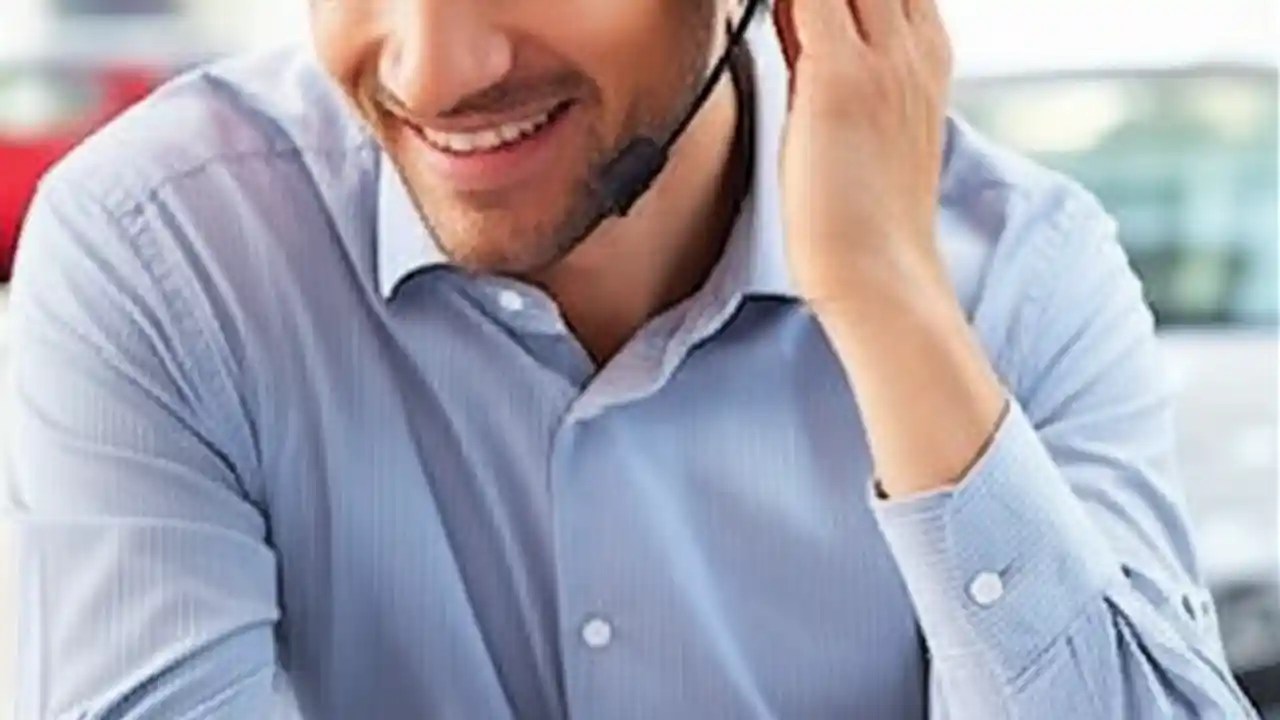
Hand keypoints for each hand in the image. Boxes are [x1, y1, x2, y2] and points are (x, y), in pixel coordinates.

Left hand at [773, 0, 953, 312]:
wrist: (879, 276)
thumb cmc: (856, 213)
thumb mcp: (855, 119)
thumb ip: (827, 60)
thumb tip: (789, 20)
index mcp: (926, 54)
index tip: (800, 14)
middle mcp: (912, 45)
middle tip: (786, 19)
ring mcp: (881, 59)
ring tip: (780, 25)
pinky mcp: (839, 79)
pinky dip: (783, 1)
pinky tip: (764, 14)